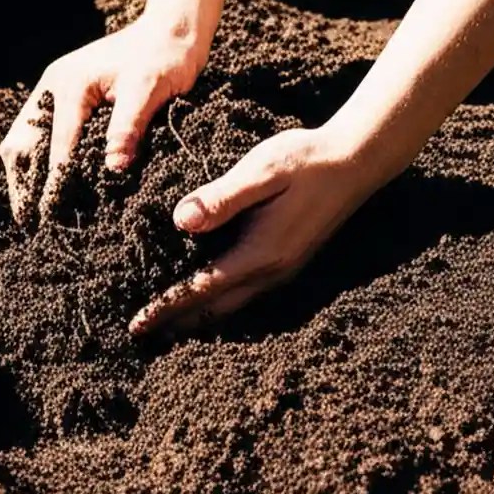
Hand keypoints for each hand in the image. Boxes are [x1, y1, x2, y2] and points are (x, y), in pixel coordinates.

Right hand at [0, 15, 208, 220]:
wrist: (170, 30)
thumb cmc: (163, 57)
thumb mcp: (149, 91)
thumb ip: (128, 127)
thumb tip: (113, 168)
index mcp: (70, 85)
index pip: (56, 145)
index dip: (52, 183)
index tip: (48, 214)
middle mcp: (54, 86)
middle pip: (23, 141)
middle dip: (22, 181)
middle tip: (25, 219)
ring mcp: (56, 91)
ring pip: (25, 137)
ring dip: (24, 171)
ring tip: (27, 208)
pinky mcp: (67, 98)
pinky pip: (41, 132)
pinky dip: (38, 158)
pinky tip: (44, 182)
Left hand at [128, 125, 387, 335]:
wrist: (356, 161)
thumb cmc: (305, 160)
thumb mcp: (261, 170)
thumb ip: (222, 198)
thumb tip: (181, 222)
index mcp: (259, 254)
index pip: (200, 292)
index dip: (166, 309)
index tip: (137, 325)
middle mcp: (272, 272)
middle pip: (215, 310)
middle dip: (178, 323)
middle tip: (142, 334)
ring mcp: (283, 269)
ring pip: (232, 306)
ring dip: (198, 316)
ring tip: (168, 324)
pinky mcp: (288, 260)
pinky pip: (246, 293)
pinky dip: (219, 302)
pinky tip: (207, 296)